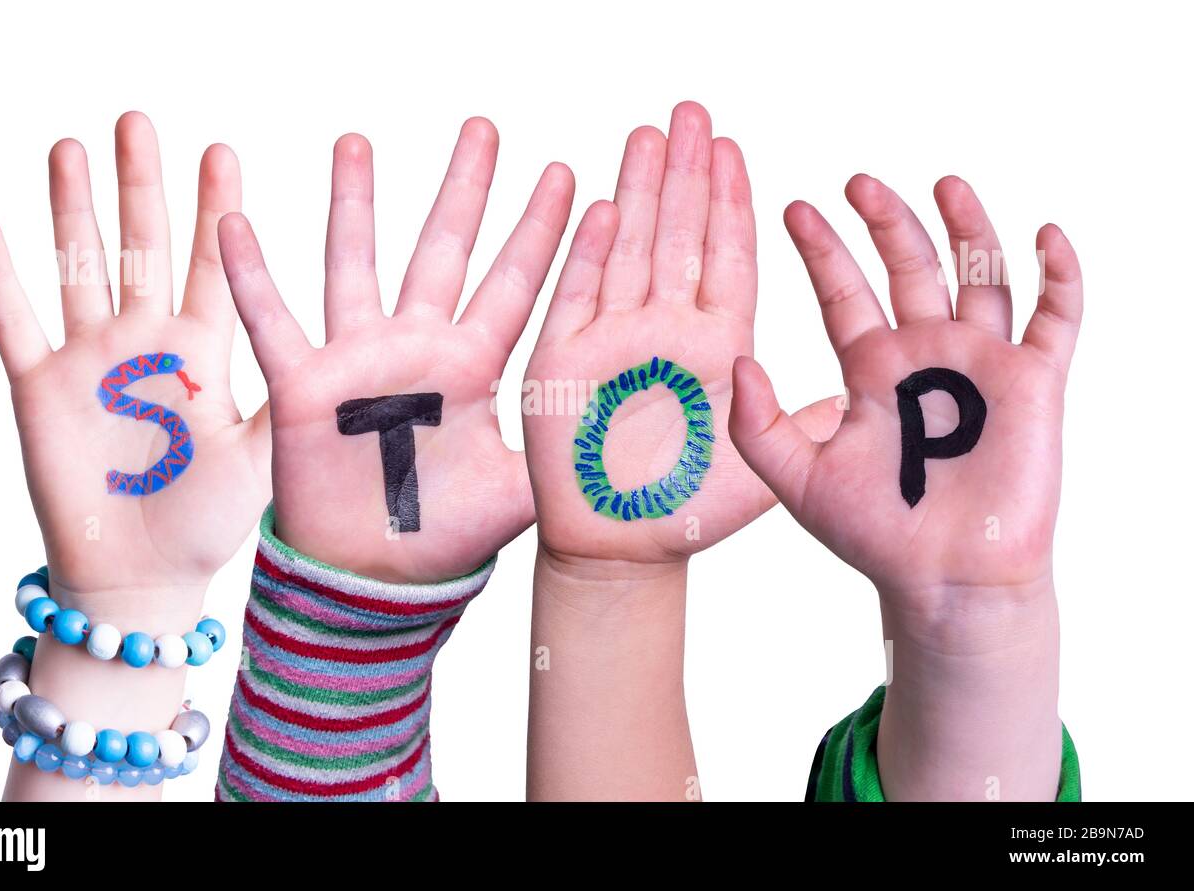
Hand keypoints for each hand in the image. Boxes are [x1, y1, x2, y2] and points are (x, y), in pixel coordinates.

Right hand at [0, 112, 269, 619]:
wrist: (142, 575)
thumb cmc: (208, 522)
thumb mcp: (262, 456)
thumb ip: (291, 404)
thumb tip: (352, 364)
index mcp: (202, 353)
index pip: (209, 265)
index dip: (214, 210)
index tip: (222, 152)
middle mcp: (145, 345)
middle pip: (142, 247)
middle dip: (142, 185)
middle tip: (139, 121)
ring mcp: (91, 363)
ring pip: (80, 267)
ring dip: (74, 209)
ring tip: (71, 147)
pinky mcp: (40, 391)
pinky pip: (16, 324)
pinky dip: (0, 279)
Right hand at [217, 119, 574, 582]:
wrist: (375, 578)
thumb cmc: (447, 536)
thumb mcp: (521, 490)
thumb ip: (561, 448)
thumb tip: (629, 426)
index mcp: (475, 367)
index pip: (514, 284)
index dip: (542, 233)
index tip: (571, 176)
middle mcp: (418, 349)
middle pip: (444, 250)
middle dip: (465, 189)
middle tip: (485, 127)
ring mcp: (358, 361)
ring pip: (356, 263)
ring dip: (354, 204)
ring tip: (356, 141)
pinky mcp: (301, 387)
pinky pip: (270, 323)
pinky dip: (250, 277)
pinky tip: (233, 223)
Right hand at [523, 102, 841, 566]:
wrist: (619, 549)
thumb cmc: (684, 512)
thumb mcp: (761, 470)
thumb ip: (796, 425)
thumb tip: (852, 391)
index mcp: (714, 347)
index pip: (725, 258)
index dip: (730, 203)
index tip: (735, 151)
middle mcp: (665, 332)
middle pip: (678, 238)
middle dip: (686, 175)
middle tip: (694, 114)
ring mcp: (613, 340)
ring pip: (629, 250)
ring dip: (639, 193)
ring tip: (649, 137)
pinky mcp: (563, 361)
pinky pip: (576, 295)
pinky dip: (587, 251)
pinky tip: (600, 203)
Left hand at [728, 175, 1081, 799]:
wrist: (944, 580)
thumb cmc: (874, 534)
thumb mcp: (798, 477)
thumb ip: (758, 424)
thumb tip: (738, 360)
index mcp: (869, 370)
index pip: (843, 292)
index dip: (822, 251)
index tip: (795, 208)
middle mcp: (923, 356)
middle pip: (908, 267)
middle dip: (885, 222)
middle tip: (857, 181)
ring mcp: (981, 364)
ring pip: (980, 275)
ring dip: (966, 227)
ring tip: (943, 182)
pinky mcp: (1034, 382)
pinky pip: (1056, 317)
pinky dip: (1059, 276)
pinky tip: (1045, 235)